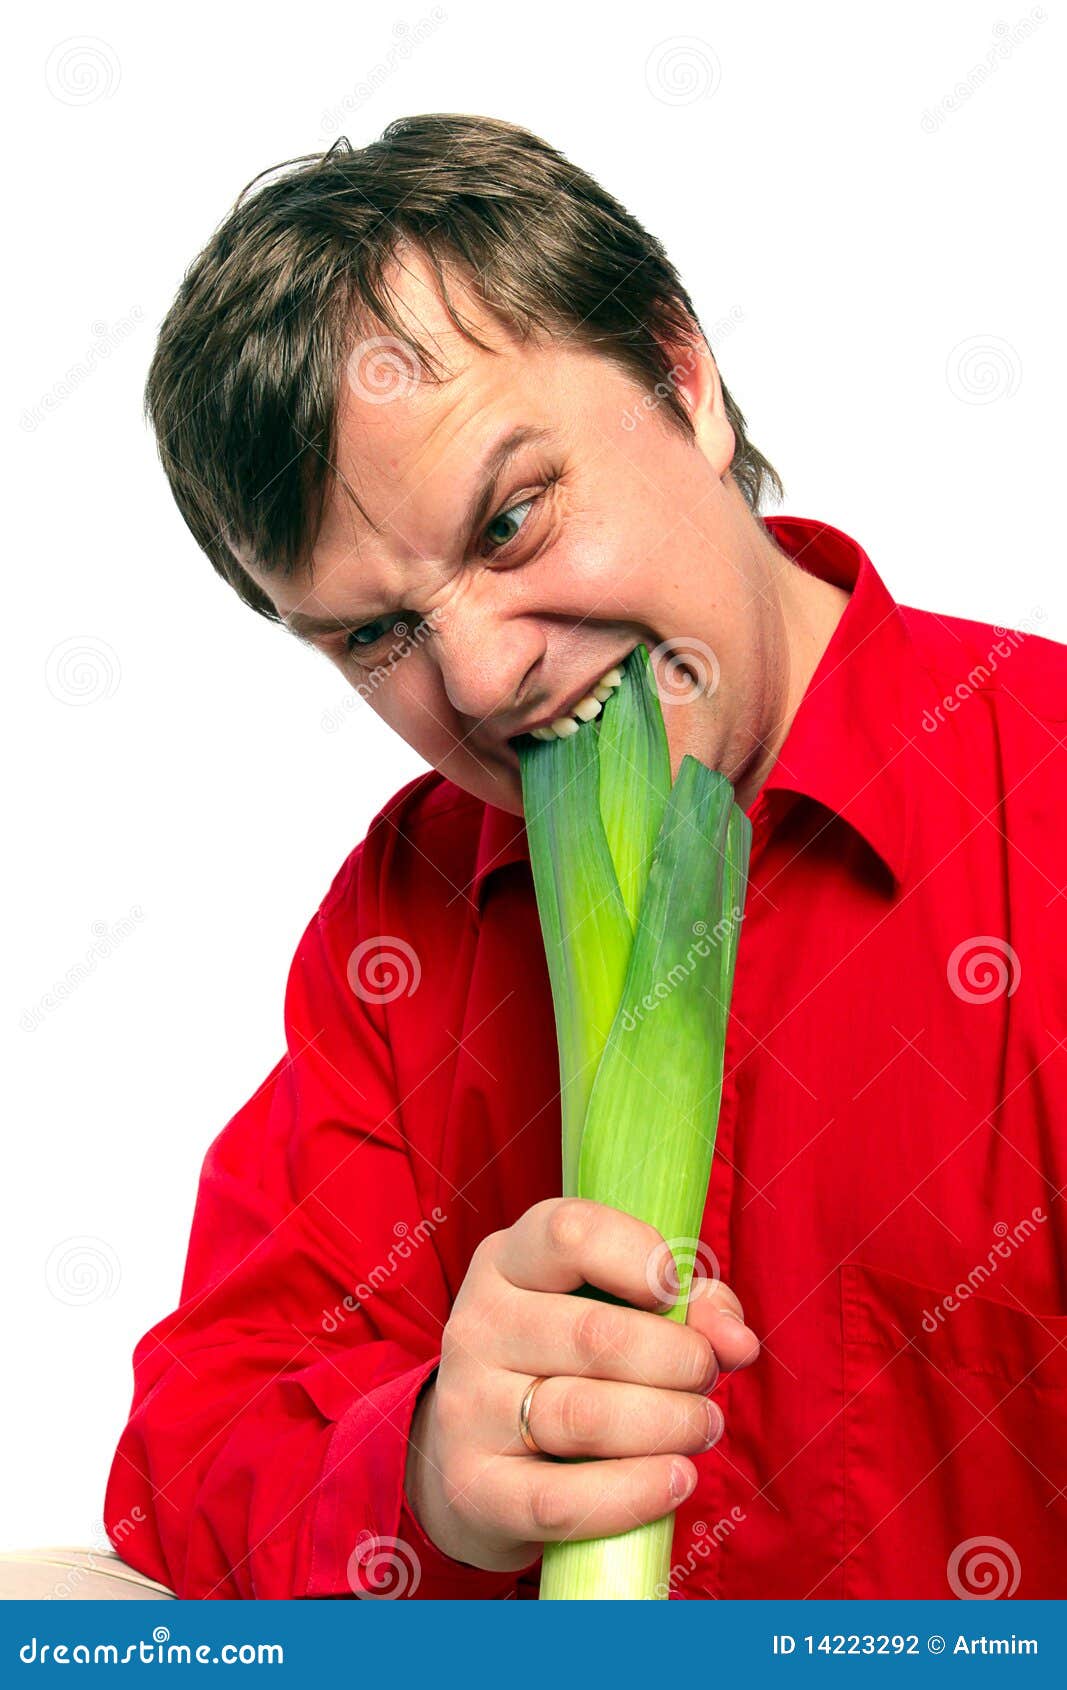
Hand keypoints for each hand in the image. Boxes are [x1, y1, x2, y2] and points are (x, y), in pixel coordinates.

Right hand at [403, 1196, 759, 1571]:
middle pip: (596, 1335)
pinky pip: (563, 1500)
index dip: (640, 1256)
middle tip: (708, 1379)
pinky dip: (636, 1492)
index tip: (674, 1290)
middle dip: (680, 1360)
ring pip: (586, 1416)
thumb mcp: (616, 1311)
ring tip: (702, 1427)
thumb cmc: (568, 1367)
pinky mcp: (476, 1489)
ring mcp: (469, 1409)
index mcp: (507, 1262)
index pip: (568, 1234)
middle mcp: (477, 1326)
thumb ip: (687, 1307)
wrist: (479, 1465)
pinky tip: (676, 1479)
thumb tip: (738, 1340)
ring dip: (670, 1424)